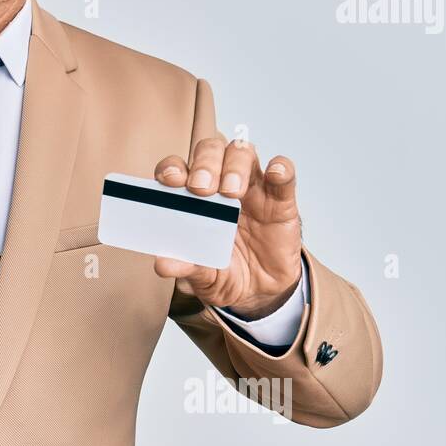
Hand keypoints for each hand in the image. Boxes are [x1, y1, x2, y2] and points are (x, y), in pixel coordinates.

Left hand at [152, 137, 301, 319]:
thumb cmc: (225, 273)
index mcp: (192, 198)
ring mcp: (251, 188)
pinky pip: (283, 173)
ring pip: (242, 153)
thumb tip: (162, 263)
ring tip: (231, 193)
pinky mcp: (280, 200)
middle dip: (204, 163)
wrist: (260, 293)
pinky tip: (275, 174)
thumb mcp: (202, 276)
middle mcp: (219, 184)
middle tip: (201, 189)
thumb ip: (185, 267)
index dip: (172, 168)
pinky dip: (280, 168)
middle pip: (210, 151)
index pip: (178, 168)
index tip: (171, 182)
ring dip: (234, 166)